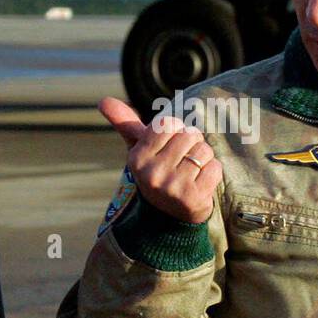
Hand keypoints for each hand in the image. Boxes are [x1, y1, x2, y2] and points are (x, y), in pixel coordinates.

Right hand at [99, 97, 222, 224]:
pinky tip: (200, 183)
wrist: (169, 216)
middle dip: (192, 144)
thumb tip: (102, 100)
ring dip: (204, 159)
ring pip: (204, 151)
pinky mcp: (192, 198)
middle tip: (182, 162)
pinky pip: (215, 168)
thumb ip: (125, 123)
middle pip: (189, 135)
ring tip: (191, 172)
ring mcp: (172, 187)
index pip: (169, 123)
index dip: (175, 131)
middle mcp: (152, 173)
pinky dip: (213, 172)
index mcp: (137, 158)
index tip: (170, 147)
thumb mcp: (139, 149)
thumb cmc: (157, 172)